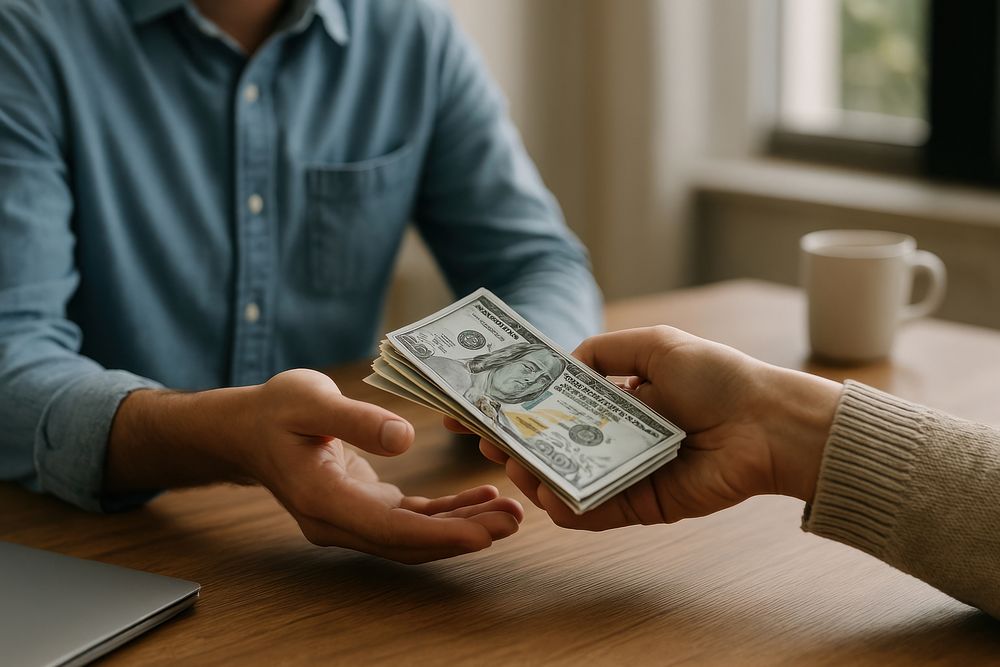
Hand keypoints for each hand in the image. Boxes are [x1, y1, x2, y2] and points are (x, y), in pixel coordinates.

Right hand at [107, 369, 522, 563]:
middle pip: (410, 542)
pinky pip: (409, 518)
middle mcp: (338, 521)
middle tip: (514, 521)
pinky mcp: (362, 507)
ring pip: (414, 535)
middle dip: (464, 534)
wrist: (248, 428)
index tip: (485, 533)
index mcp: (324, 500)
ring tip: (507, 513)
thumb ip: (355, 420)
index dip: (442, 534)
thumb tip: (404, 437)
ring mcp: (349, 519)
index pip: (392, 530)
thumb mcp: (310, 401)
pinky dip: (444, 512)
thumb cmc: (276, 410)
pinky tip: (478, 499)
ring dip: (461, 526)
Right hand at [472, 327, 840, 530]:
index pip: (551, 404)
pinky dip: (566, 507)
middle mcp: (614, 437)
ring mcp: (624, 474)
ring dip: (531, 474)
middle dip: (510, 441)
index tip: (472, 403)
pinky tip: (548, 496)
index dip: (513, 404)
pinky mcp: (640, 506)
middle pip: (549, 445)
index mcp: (615, 400)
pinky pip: (593, 512)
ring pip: (563, 481)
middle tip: (479, 437)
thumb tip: (559, 366)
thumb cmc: (718, 378)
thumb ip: (602, 353)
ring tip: (513, 463)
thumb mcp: (654, 345)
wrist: (767, 425)